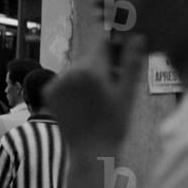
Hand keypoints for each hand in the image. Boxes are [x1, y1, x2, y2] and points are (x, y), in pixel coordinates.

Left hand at [47, 34, 146, 150]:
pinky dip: (73, 87)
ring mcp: (56, 82)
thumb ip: (131, 62)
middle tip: (111, 89)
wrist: (90, 151)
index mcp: (90, 69)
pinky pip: (65, 80)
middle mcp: (69, 71)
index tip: (121, 67)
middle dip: (102, 67)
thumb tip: (138, 37)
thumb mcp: (127, 93)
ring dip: (87, 77)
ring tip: (97, 99)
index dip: (115, 53)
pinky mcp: (48, 92)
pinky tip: (83, 102)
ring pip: (77, 69)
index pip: (104, 45)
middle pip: (90, 58)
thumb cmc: (114, 124)